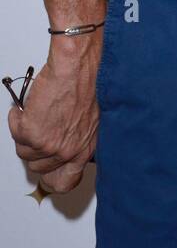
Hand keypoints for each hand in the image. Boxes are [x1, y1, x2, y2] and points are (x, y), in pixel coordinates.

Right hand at [6, 33, 101, 193]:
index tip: (47, 170)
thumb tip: (62, 140)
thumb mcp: (91, 118)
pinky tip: (29, 105)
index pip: (66, 181)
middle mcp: (68, 151)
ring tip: (36, 112)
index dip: (52, 177)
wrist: (78, 65)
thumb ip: (77, 136)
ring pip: (23, 151)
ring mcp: (49, 145)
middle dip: (34, 148)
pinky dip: (17, 117)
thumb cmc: (88, 82)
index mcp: (85, 148)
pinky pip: (14, 131)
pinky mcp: (32, 132)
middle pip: (38, 167)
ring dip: (24, 131)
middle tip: (37, 130)